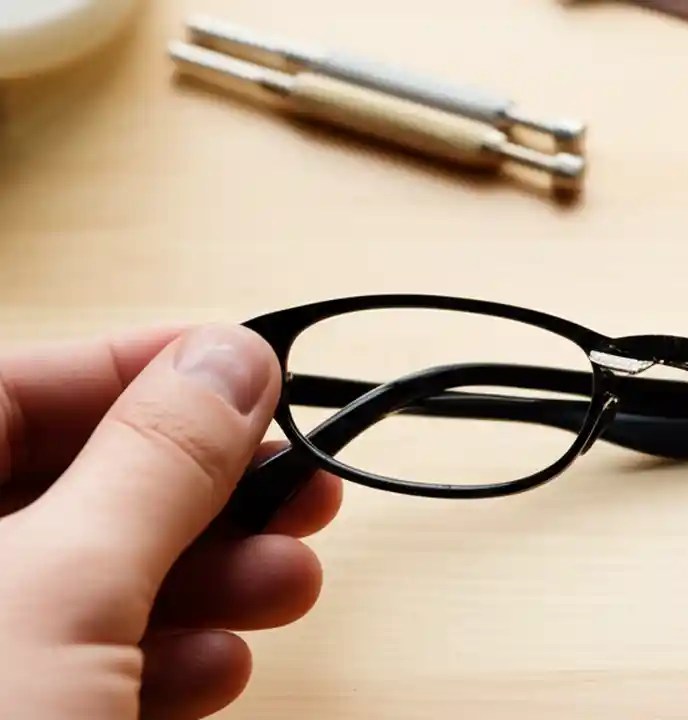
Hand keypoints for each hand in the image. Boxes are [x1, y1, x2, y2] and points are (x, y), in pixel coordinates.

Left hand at [0, 324, 341, 717]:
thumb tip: (231, 359)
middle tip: (300, 486)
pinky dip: (168, 656)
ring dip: (212, 578)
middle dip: (203, 490)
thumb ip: (156, 461)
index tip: (244, 368)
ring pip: (97, 578)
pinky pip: (91, 663)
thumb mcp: (68, 585)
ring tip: (289, 584)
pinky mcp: (20, 715)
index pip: (12, 388)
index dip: (134, 366)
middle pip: (74, 486)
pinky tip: (220, 663)